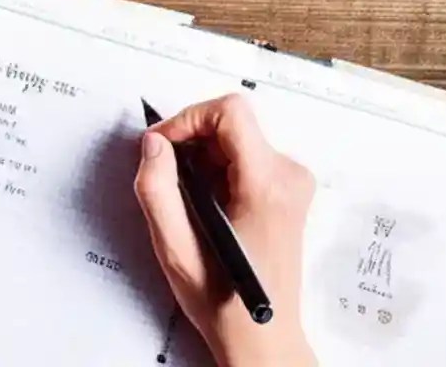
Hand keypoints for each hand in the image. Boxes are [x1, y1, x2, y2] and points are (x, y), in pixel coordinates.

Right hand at [134, 95, 316, 366]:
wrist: (261, 335)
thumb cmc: (225, 300)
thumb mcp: (175, 247)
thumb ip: (157, 189)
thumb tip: (154, 144)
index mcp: (266, 185)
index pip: (229, 111)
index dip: (188, 119)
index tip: (164, 144)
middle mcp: (288, 176)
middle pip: (231, 124)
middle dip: (191, 144)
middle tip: (170, 181)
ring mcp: (291, 183)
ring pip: (235, 140)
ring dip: (202, 161)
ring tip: (190, 204)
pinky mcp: (287, 191)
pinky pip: (244, 158)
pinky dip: (216, 172)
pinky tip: (208, 208)